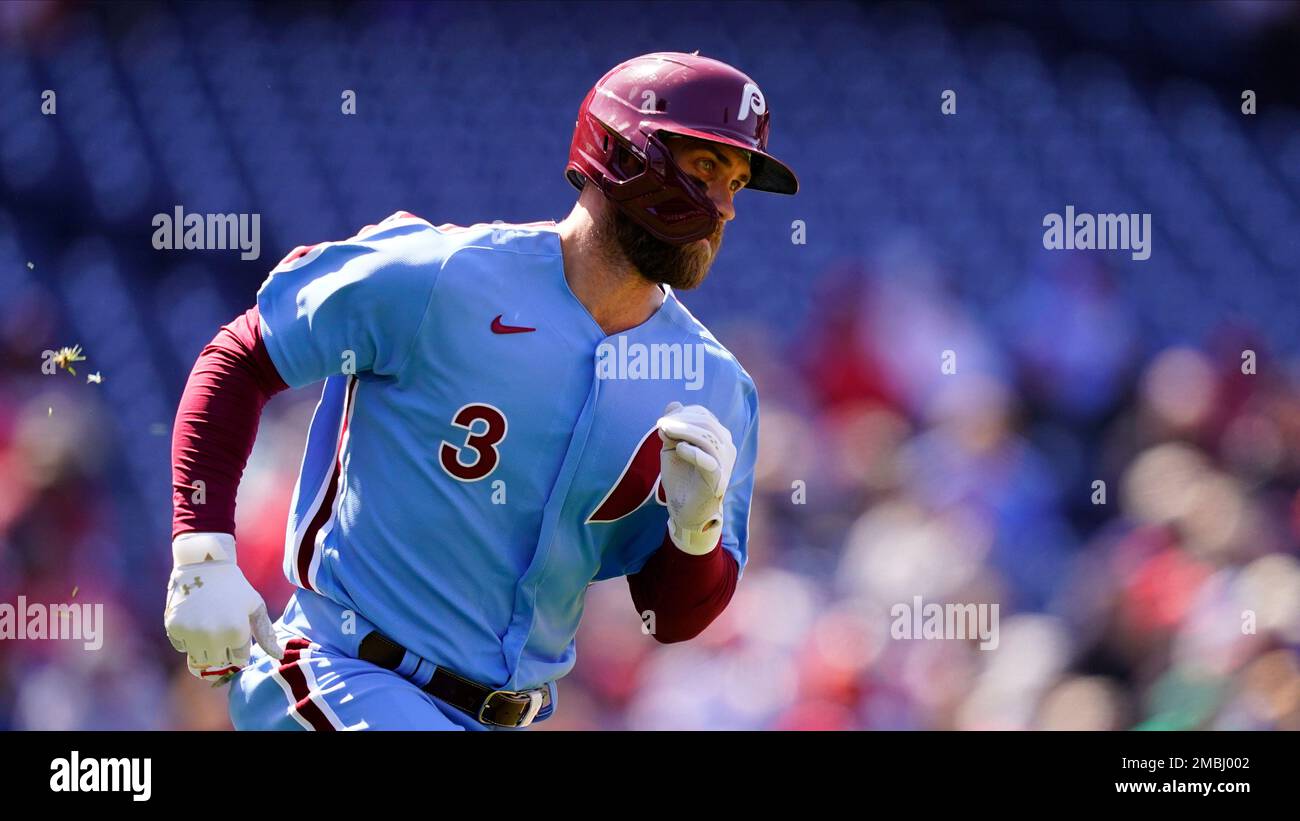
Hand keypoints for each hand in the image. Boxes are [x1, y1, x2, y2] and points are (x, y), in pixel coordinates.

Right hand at [164, 532, 283, 679]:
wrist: (204, 565)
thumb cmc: (235, 587)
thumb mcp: (255, 606)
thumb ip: (266, 634)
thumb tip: (278, 657)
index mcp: (237, 632)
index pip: (239, 660)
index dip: (239, 649)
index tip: (236, 634)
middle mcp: (214, 636)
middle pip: (218, 662)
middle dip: (222, 651)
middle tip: (221, 629)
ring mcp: (192, 633)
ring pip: (198, 658)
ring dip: (204, 648)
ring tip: (208, 625)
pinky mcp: (174, 628)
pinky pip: (181, 647)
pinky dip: (187, 639)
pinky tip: (194, 620)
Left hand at [656, 401, 735, 554]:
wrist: (687, 511)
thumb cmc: (681, 479)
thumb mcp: (672, 449)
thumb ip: (672, 428)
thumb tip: (673, 404)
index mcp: (718, 438)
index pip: (704, 416)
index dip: (683, 414)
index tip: (663, 420)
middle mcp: (726, 448)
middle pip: (707, 425)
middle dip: (682, 421)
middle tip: (661, 424)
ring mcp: (724, 463)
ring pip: (708, 439)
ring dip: (684, 432)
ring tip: (665, 432)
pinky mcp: (718, 479)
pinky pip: (709, 461)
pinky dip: (693, 452)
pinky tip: (679, 449)